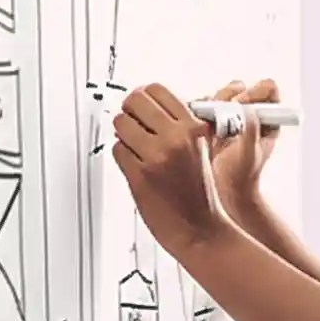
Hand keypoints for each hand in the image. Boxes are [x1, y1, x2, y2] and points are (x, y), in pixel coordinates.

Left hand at [112, 83, 230, 254]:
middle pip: (134, 100)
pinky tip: (137, 167)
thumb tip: (149, 106)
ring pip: (121, 123)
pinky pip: (117, 149)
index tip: (142, 105)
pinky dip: (123, 156)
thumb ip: (181, 126)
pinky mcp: (140, 174)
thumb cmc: (200, 194)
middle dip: (129, 111)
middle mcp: (176, 138)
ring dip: (124, 134)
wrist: (201, 230)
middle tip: (132, 122)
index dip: (144, 95)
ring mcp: (157, 155)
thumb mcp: (202, 150)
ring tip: (137, 148)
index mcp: (195, 128)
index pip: (157, 90)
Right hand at [205, 78, 280, 215]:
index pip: (268, 89)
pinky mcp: (215, 121)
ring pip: (222, 94)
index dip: (255, 92)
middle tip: (222, 112)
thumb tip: (247, 108)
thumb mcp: (249, 154)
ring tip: (210, 122)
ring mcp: (232, 116)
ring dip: (213, 102)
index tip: (242, 105)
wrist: (226, 189)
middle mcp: (251, 114)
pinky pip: (206, 104)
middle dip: (228, 95)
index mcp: (268, 118)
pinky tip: (199, 122)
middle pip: (241, 87)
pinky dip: (200, 108)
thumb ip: (251, 131)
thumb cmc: (243, 175)